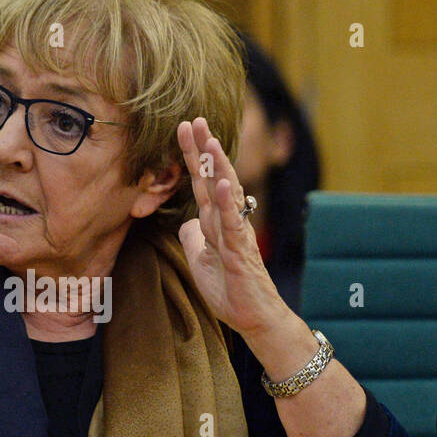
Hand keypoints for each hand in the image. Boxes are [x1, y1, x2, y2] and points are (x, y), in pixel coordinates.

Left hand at [175, 117, 285, 335]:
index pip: (202, 182)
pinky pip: (233, 223)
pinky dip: (228, 203)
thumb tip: (187, 221)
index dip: (193, 156)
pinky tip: (225, 184)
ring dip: (218, 167)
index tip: (183, 128)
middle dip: (204, 149)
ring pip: (226, 194)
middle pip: (214, 178)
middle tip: (194, 119)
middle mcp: (227, 220)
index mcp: (215, 221)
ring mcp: (235, 233)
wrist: (252, 317)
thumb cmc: (230, 289)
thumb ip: (194, 236)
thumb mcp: (200, 259)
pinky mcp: (240, 250)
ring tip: (210, 141)